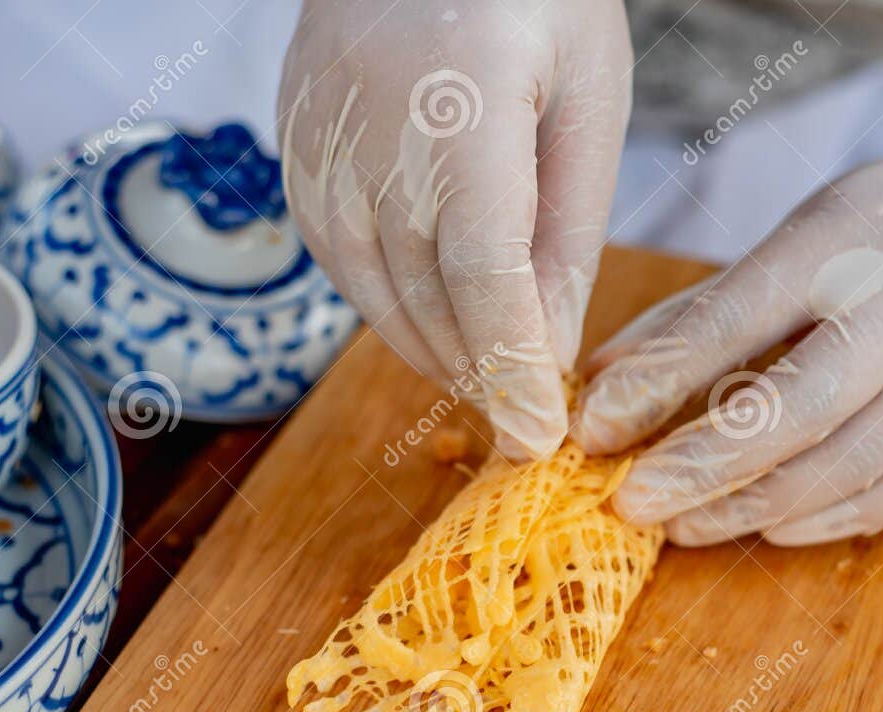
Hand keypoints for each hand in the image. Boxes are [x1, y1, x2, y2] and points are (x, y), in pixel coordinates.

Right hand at [278, 0, 631, 459]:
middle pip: (430, 307)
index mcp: (460, 124)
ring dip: (438, 351)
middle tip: (528, 422)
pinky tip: (437, 318)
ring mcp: (318, 152)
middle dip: (484, 377)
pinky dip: (393, 306)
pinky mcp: (295, 156)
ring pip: (379, 299)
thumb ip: (567, 231)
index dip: (511, 374)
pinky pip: (343, 265)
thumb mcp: (588, 100)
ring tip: (491, 379)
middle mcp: (370, 145)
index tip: (537, 441)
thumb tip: (547, 350)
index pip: (484, 287)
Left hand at [572, 138, 882, 543]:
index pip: (737, 314)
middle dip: (703, 463)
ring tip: (682, 525)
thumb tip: (607, 381)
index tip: (591, 428)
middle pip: (798, 405)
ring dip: (754, 505)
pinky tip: (770, 527)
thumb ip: (708, 310)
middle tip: (629, 504)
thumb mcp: (806, 234)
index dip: (659, 379)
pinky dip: (831, 517)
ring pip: (850, 463)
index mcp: (848, 237)